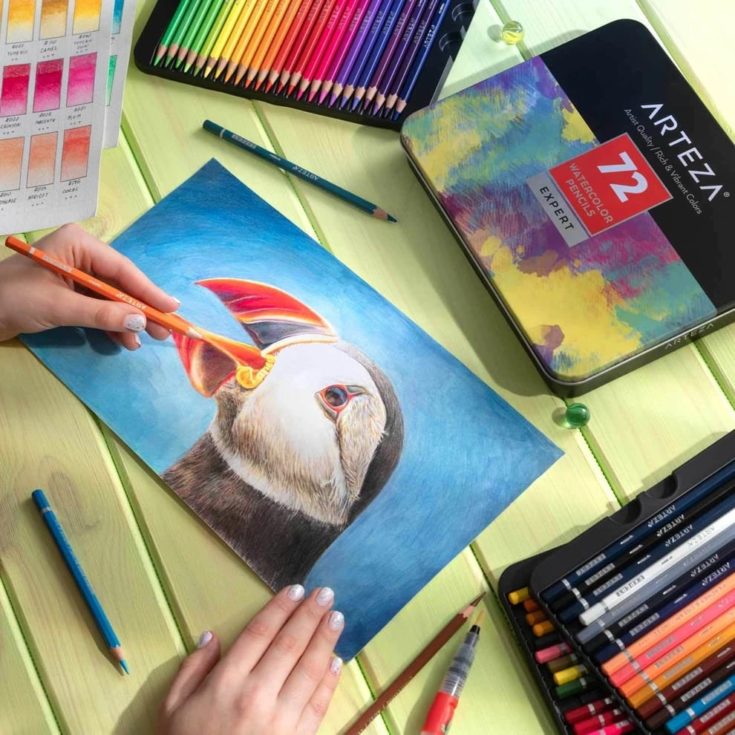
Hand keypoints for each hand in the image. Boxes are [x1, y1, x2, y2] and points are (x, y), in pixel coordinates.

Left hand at [0, 224, 178, 349]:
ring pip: (113, 298)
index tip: (172, 308)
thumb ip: (102, 314)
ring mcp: (77, 274)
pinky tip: (125, 340)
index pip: (122, 269)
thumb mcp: (59, 306)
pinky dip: (112, 324)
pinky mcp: (71, 293)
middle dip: (141, 308)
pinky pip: (100, 307)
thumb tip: (141, 322)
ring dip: (128, 320)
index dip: (149, 291)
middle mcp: (81, 255)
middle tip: (165, 329)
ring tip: (145, 340)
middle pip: (122, 283)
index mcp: (78, 244)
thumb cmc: (11, 299)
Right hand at [158, 586, 343, 734]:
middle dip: (310, 616)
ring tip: (337, 618)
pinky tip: (336, 661)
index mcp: (226, 683)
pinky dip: (329, 681)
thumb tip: (212, 636)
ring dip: (325, 641)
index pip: (260, 633)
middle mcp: (256, 696)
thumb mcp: (173, 708)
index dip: (280, 608)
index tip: (297, 590)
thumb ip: (192, 668)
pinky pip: (317, 706)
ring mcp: (280, 721)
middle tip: (326, 594)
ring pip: (309, 671)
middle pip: (290, 645)